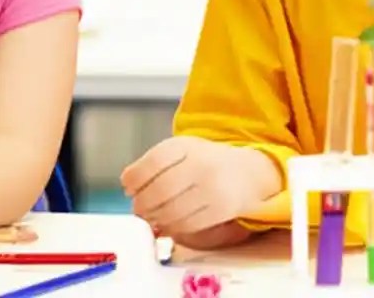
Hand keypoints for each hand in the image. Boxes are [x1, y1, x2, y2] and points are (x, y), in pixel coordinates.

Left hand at [120, 136, 269, 236]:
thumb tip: (127, 186)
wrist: (246, 173)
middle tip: (138, 208)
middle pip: (159, 191)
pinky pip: (187, 225)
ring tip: (152, 216)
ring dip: (155, 218)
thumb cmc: (204, 162)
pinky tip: (169, 222)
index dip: (134, 178)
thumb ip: (152, 164)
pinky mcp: (220, 210)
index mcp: (186, 146)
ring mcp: (212, 188)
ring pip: (171, 212)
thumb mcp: (180, 151)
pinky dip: (172, 227)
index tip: (128, 187)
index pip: (153, 162)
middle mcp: (201, 165)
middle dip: (142, 204)